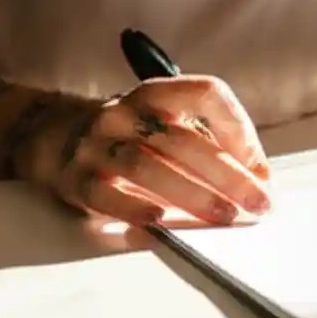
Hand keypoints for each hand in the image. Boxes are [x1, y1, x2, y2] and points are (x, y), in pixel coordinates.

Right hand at [20, 77, 272, 226]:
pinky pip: (104, 194)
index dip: (237, 127)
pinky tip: (161, 224)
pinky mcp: (75, 179)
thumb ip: (212, 145)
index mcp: (157, 93)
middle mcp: (124, 113)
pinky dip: (133, 209)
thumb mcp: (169, 125)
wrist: (56, 138)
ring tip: (224, 216)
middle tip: (258, 203)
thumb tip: (260, 181)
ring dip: (191, 194)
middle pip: (182, 140)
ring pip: (146, 167)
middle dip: (227, 175)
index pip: (205, 93)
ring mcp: (96, 144)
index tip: (259, 166)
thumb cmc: (135, 137)